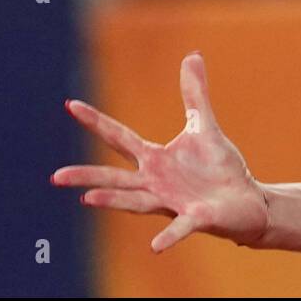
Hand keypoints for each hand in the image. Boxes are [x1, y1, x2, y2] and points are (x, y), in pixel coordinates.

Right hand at [52, 53, 269, 252]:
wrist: (245, 200)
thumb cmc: (219, 168)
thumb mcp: (204, 126)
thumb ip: (195, 94)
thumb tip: (192, 54)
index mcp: (156, 160)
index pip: (119, 138)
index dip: (96, 121)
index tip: (71, 104)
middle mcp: (156, 183)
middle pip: (116, 178)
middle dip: (87, 176)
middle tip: (55, 177)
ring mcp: (173, 202)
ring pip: (137, 202)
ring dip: (114, 200)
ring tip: (87, 198)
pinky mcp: (196, 218)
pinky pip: (180, 228)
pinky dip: (168, 236)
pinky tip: (155, 246)